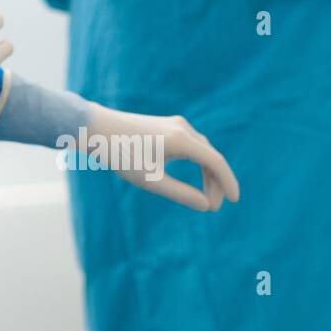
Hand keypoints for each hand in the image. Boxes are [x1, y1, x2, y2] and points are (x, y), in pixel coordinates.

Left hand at [85, 104, 240, 211]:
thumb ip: (180, 194)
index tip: (234, 201)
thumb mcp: (151, 180)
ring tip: (207, 196)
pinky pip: (193, 146)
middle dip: (216, 183)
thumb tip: (205, 205)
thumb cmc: (122, 155)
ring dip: (208, 173)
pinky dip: (199, 163)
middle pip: (211, 157)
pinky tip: (197, 177)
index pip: (216, 162)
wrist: (95, 128)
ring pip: (202, 151)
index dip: (228, 183)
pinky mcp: (166, 125)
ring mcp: (175, 124)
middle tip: (214, 206)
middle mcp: (183, 128)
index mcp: (182, 140)